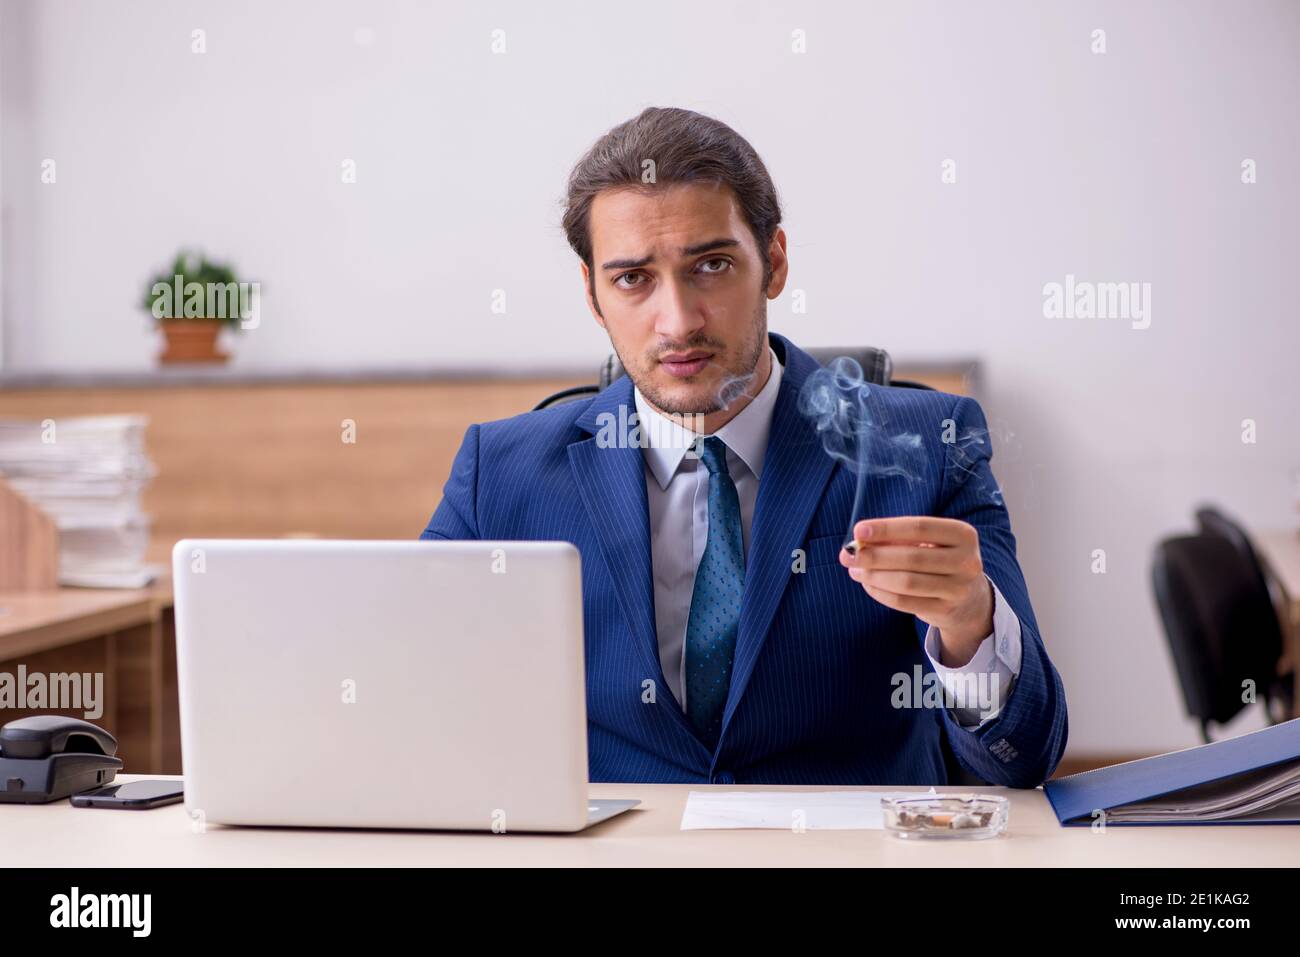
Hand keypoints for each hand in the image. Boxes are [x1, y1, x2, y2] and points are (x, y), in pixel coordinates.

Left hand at [839, 517, 993, 666]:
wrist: (969, 599)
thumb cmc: (939, 560)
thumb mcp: (928, 543)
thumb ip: (898, 539)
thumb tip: (859, 541)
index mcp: (963, 534)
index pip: (919, 527)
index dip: (887, 529)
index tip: (858, 531)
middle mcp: (967, 561)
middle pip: (911, 557)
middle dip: (874, 555)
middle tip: (848, 554)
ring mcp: (959, 589)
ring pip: (907, 582)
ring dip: (874, 575)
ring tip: (854, 569)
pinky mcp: (946, 610)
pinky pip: (905, 602)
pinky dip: (881, 592)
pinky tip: (867, 584)